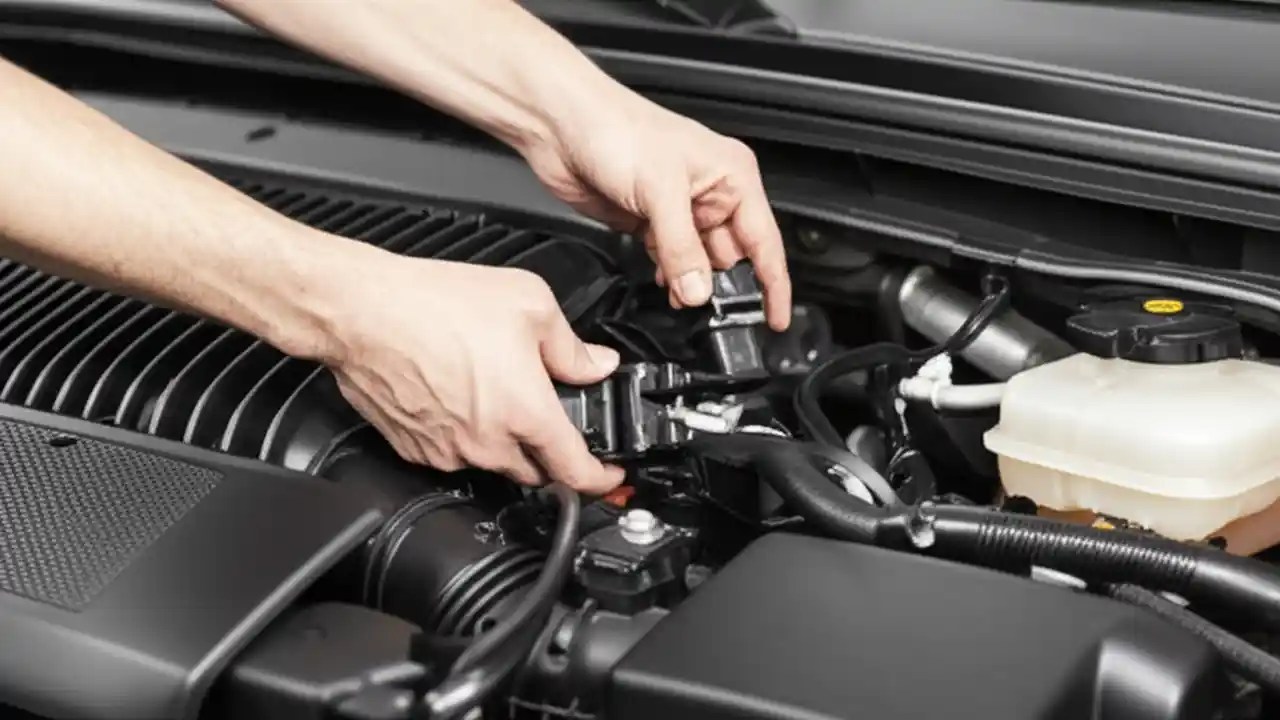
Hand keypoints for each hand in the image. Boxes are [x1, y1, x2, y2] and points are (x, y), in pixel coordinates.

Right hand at [319, 248, 624, 493]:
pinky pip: (454, 454)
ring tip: (494, 392)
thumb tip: (596, 364)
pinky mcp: (415, 449)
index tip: (609, 476)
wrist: (361, 311)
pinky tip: (459, 395)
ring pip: (493, 463)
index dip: (602, 479)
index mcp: (526, 413)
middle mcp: (488, 443)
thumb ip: (572, 345)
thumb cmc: (434, 304)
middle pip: (536, 472)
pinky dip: (466, 435)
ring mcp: (448, 452)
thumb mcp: (529, 303)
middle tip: (549, 418)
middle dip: (550, 453)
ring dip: (505, 441)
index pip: (577, 472)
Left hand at [518, 91, 791, 329]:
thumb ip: (681, 247)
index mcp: (731, 176)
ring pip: (699, 263)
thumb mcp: (660, 191)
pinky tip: (662, 282)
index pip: (764, 240)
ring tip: (680, 294)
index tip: (776, 319)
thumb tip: (699, 290)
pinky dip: (668, 276)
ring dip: (691, 283)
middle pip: (731, 256)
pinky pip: (670, 260)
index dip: (773, 282)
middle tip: (706, 302)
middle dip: (719, 283)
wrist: (562, 125)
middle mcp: (710, 193)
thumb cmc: (616, 128)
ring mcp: (679, 209)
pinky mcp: (649, 221)